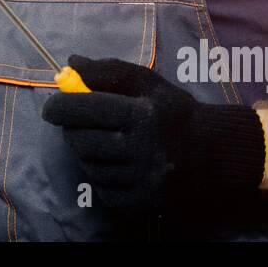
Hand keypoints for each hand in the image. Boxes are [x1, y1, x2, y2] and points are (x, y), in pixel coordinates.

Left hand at [41, 54, 265, 212]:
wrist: (215, 154)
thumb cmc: (175, 112)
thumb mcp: (148, 83)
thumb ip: (108, 71)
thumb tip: (70, 63)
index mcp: (143, 114)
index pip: (86, 109)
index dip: (60, 107)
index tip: (52, 108)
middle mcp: (144, 149)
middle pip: (82, 141)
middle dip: (71, 131)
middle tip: (78, 125)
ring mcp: (144, 179)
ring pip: (90, 167)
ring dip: (87, 153)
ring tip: (102, 143)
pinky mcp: (145, 203)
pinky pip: (104, 191)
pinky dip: (101, 177)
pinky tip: (114, 165)